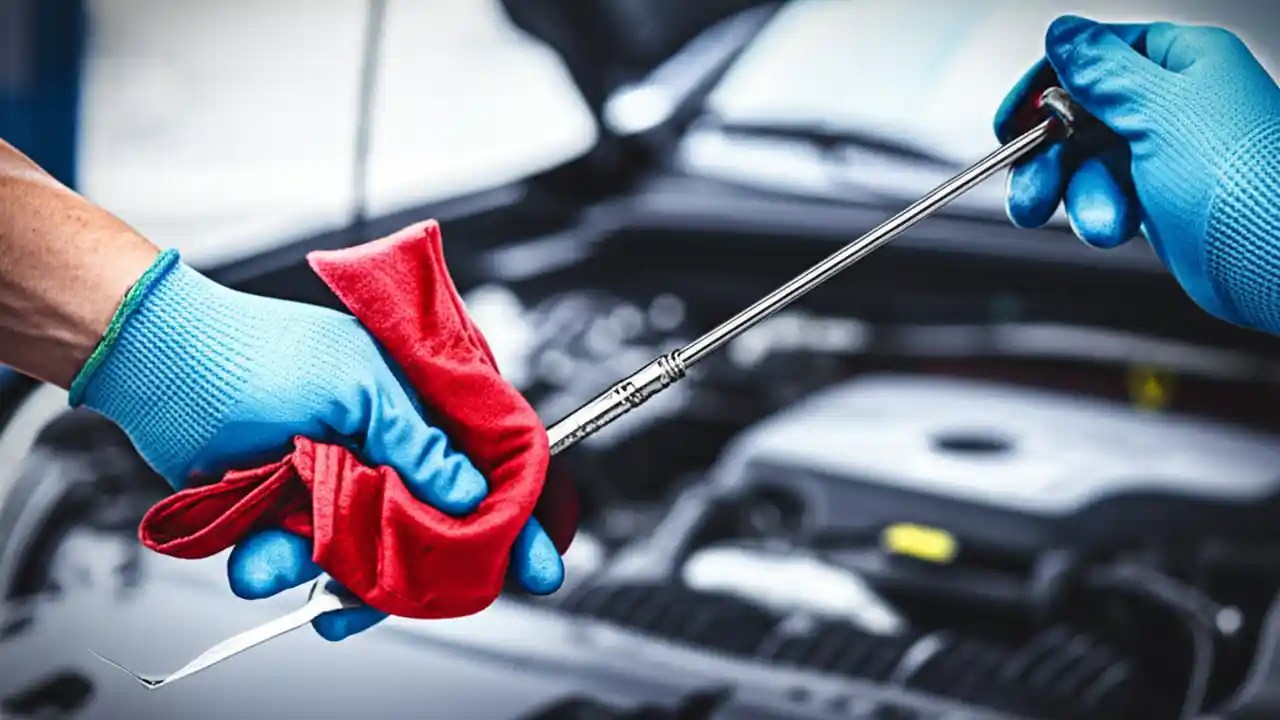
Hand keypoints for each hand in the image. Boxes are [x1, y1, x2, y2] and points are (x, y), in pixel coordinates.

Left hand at [72, 253, 563, 638]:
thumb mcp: (359, 385)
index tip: (537, 566)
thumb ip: (419, 443)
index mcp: (413, 409)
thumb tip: (470, 492)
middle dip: (410, 567)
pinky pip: (305, 560)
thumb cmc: (261, 350)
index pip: (484, 470)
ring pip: (365, 556)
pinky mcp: (287, 512)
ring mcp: (336, 485)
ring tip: (281, 554)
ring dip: (328, 570)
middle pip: (430, 531)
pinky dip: (281, 568)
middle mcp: (382, 451)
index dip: (513, 520)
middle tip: (391, 586)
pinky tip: (258, 557)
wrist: (162, 365)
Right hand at [995, 16, 1279, 332]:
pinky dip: (1098, 214)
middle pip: (1080, 116)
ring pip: (1086, 164)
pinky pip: (1104, 197)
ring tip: (1100, 223)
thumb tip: (1063, 33)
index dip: (1047, 86)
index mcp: (1184, 63)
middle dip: (1051, 159)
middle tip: (1030, 192)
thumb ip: (1100, 71)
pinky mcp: (1159, 202)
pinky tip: (1111, 228)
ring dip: (1079, 197)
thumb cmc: (1240, 180)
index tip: (1012, 121)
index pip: (1096, 55)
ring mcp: (1166, 154)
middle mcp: (1175, 104)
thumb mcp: (1157, 110)